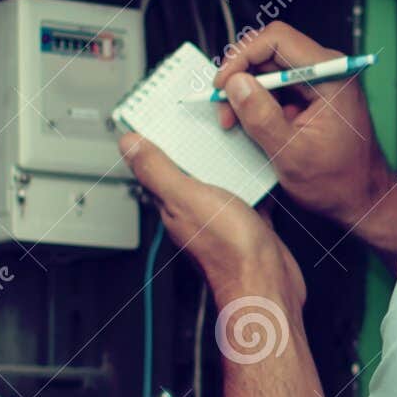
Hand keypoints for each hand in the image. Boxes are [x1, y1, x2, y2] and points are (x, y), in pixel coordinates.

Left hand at [118, 131, 305, 308]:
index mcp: (173, 204)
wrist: (267, 283)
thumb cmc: (228, 250)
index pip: (154, 166)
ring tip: (230, 129)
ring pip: (219, 177)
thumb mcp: (186, 198)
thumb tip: (128, 144)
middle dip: (191, 142)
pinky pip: (248, 190)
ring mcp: (223, 216)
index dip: (153, 140)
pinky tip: (261, 163)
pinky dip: (252, 175)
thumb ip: (157, 170)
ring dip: (223, 156)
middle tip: (196, 114)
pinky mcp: (250, 221)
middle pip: (188, 168)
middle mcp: (195, 210)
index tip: (153, 113)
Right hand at [213, 23, 392, 231]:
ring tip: (234, 121)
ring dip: (246, 92)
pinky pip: (277, 88)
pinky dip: (258, 103)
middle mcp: (327, 71)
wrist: (364, 199)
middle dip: (240, 77)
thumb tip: (235, 84)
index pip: (277, 39)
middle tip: (224, 109)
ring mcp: (320, 82)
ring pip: (269, 70)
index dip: (242, 56)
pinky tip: (250, 125)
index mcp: (331, 75)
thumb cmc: (340, 181)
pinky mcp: (312, 96)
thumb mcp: (291, 154)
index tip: (223, 83)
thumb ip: (261, 116)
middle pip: (269, 52)